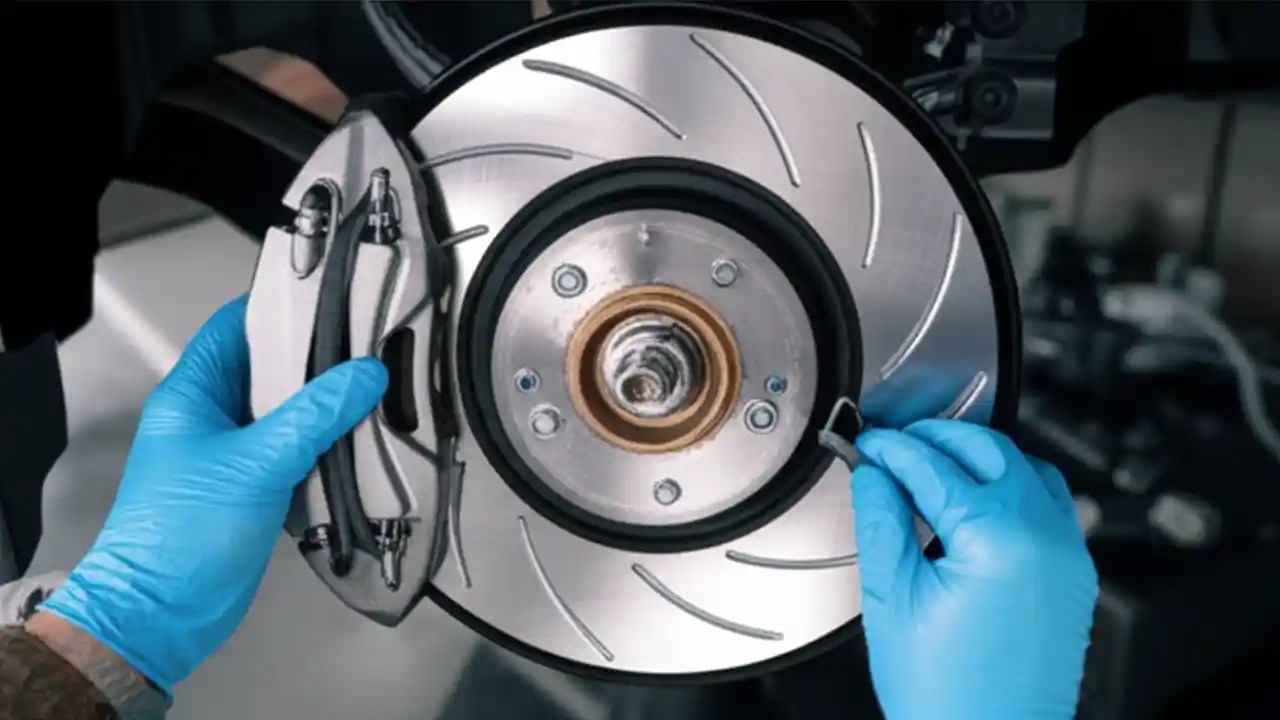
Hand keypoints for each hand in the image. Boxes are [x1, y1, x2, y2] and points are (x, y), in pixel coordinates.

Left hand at [40, 296, 387, 690]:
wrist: (161, 614)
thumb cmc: (182, 535)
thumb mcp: (256, 463)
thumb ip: (314, 416)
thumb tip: (365, 375)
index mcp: (193, 393)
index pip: (237, 326)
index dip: (281, 307)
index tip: (333, 298)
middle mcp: (212, 417)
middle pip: (271, 369)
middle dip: (319, 360)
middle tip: (371, 347)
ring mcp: (233, 453)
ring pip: (288, 412)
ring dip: (327, 406)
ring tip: (375, 391)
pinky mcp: (254, 488)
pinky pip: (297, 451)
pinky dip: (326, 446)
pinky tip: (359, 442)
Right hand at [852, 420, 1097, 719]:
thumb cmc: (947, 692)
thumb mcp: (892, 597)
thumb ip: (881, 520)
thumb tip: (874, 472)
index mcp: (998, 537)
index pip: (934, 464)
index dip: (893, 447)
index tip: (868, 443)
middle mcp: (1044, 536)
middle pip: (989, 450)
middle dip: (937, 437)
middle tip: (896, 445)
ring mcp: (1067, 554)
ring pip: (1026, 469)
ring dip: (979, 457)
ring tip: (933, 466)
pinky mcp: (1074, 574)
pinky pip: (1048, 504)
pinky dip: (1010, 487)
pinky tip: (976, 501)